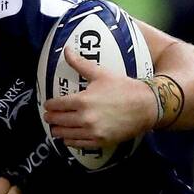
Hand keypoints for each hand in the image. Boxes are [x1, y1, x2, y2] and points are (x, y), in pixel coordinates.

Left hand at [41, 46, 156, 147]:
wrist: (145, 106)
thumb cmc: (123, 88)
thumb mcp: (101, 73)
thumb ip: (80, 64)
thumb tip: (66, 50)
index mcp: (82, 100)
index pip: (57, 105)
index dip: (50, 105)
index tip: (48, 105)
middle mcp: (84, 118)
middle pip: (58, 120)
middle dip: (51, 118)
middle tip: (48, 117)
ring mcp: (92, 132)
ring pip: (65, 134)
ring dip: (57, 131)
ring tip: (55, 128)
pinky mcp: (99, 141)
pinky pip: (77, 144)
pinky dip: (70, 141)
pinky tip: (68, 138)